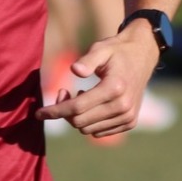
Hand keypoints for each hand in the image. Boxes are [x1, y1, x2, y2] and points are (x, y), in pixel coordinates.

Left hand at [36, 21, 160, 141]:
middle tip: (62, 91)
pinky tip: (92, 103)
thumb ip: (88, 59)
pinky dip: (89, 121)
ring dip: (77, 116)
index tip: (38, 113)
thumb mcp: (101, 48)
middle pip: (80, 122)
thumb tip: (75, 69)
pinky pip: (99, 132)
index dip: (55, 111)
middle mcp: (123, 106)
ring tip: (80, 94)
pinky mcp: (129, 122)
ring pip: (88, 130)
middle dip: (64, 111)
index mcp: (115, 88)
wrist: (143, 56)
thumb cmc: (116, 50)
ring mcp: (128, 117)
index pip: (77, 107)